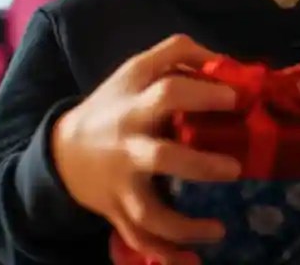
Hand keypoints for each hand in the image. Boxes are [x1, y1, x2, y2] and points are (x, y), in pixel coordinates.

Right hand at [52, 35, 242, 264]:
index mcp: (135, 103)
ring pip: (149, 212)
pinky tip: (192, 260)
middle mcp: (128, 143)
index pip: (168, 92)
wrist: (64, 151)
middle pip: (161, 157)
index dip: (203, 93)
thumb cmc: (115, 104)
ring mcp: (122, 182)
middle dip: (199, 166)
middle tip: (236, 169)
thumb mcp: (138, 69)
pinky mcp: (118, 211)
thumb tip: (226, 57)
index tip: (235, 99)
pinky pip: (141, 237)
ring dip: (184, 226)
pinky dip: (165, 254)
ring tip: (219, 229)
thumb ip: (179, 54)